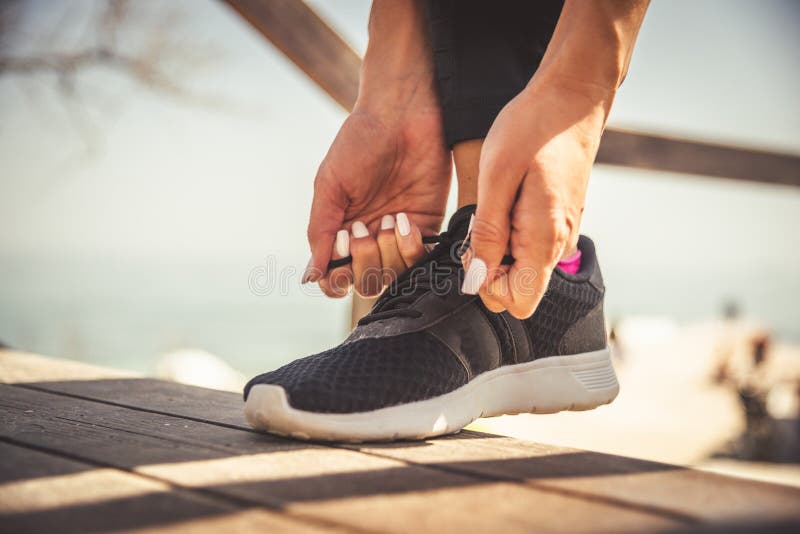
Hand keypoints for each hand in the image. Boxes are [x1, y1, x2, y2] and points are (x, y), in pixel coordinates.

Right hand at [306, 104, 450, 297]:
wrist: (401, 114)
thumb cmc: (359, 144)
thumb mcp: (329, 186)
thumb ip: (320, 232)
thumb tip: (309, 277)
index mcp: (340, 232)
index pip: (337, 279)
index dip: (337, 279)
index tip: (340, 248)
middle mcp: (370, 239)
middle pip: (367, 282)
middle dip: (364, 262)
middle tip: (362, 228)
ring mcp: (399, 235)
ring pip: (395, 274)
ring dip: (389, 253)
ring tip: (389, 218)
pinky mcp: (427, 225)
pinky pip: (422, 258)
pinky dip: (412, 247)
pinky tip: (405, 219)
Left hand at [463, 77, 612, 317]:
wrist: (571, 97)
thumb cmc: (532, 129)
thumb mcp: (497, 177)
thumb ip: (487, 234)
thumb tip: (476, 281)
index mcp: (545, 239)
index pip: (518, 301)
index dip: (488, 286)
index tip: (474, 248)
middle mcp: (559, 244)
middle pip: (520, 289)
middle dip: (490, 269)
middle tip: (479, 225)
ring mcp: (562, 233)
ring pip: (523, 268)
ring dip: (499, 249)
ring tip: (494, 206)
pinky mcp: (559, 220)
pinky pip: (530, 246)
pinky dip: (511, 234)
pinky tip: (506, 201)